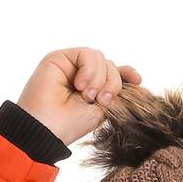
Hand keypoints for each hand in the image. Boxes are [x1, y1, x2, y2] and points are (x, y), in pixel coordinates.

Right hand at [16, 48, 143, 148]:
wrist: (45, 127)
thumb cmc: (69, 125)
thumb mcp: (101, 109)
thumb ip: (115, 92)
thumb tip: (135, 77)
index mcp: (93, 90)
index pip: (113, 74)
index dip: (126, 74)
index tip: (137, 80)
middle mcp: (82, 76)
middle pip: (110, 66)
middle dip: (113, 83)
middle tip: (101, 101)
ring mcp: (71, 66)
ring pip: (101, 59)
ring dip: (99, 79)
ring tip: (86, 96)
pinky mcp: (60, 57)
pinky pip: (88, 54)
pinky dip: (89, 70)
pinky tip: (79, 85)